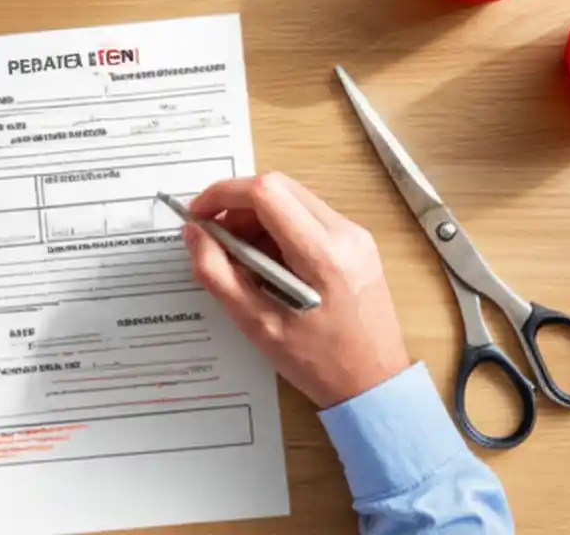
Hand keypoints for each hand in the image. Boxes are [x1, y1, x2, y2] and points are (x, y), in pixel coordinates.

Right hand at [184, 173, 410, 408]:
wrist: (375, 384)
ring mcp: (356, 235)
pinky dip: (278, 229)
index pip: (265, 192)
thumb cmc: (319, 364)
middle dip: (237, 205)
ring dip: (257, 218)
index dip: (222, 194)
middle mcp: (345, 233)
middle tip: (216, 240)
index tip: (199, 216)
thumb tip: (194, 234)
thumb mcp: (257, 325)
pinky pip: (308, 217)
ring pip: (292, 198)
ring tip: (242, 261)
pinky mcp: (357, 243)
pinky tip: (269, 264)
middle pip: (278, 187)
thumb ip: (218, 275)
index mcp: (322, 255)